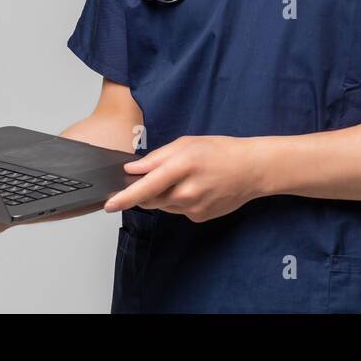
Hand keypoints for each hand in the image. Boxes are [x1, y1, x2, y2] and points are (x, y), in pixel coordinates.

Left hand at [102, 135, 264, 222]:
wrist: (251, 169)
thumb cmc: (219, 151)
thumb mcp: (186, 144)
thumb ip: (156, 158)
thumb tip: (132, 170)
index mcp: (181, 167)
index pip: (145, 187)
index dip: (124, 197)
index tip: (109, 204)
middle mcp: (186, 191)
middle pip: (150, 200)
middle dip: (144, 192)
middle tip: (157, 176)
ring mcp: (194, 207)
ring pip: (163, 205)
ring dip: (164, 194)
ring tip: (185, 178)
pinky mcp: (199, 217)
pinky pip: (178, 210)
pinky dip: (179, 200)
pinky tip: (197, 188)